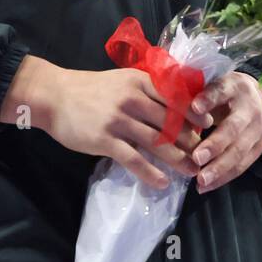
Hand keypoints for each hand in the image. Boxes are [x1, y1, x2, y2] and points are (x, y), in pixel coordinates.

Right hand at [25, 59, 212, 189]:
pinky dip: (150, 173)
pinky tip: (162, 182)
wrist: (54, 96)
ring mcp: (118, 120)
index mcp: (138, 81)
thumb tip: (175, 106)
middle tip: (204, 154)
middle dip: (190, 140)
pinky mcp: (105, 140)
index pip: (174, 97)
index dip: (193, 112)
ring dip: (177, 159)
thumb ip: (146, 89)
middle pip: (169, 122)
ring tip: (192, 171)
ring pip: (156, 142)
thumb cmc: (90, 89)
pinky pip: (133, 159)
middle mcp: (131, 98)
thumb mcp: (121, 79)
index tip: (208, 125)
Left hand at [188, 71, 261, 193]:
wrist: (258, 98)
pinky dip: (223, 178)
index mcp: (234, 87)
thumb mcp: (211, 84)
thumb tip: (168, 104)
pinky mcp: (259, 148)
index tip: (194, 107)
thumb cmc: (222, 93)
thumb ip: (193, 94)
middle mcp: (250, 108)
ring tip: (201, 180)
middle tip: (196, 158)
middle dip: (215, 145)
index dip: (208, 99)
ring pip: (239, 151)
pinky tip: (205, 186)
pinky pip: (241, 166)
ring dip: (219, 168)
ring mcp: (258, 130)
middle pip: (233, 128)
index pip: (222, 90)